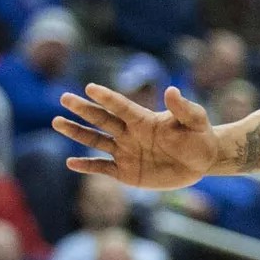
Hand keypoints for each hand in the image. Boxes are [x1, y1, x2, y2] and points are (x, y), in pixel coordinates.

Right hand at [55, 83, 220, 188]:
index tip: (90, 88)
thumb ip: (183, 108)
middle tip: (64, 98)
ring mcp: (125, 152)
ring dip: (77, 132)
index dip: (108, 98)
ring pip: (96, 140)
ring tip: (57, 122)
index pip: (122, 107)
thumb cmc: (198, 136)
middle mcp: (129, 133)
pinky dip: (87, 166)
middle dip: (83, 109)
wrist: (201, 160)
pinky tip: (70, 163)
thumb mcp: (195, 120)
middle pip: (102, 119)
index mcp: (143, 119)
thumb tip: (172, 90)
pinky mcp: (125, 172)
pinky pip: (102, 167)